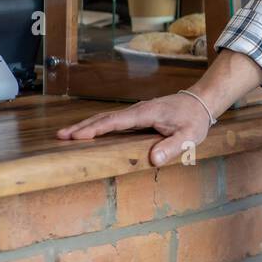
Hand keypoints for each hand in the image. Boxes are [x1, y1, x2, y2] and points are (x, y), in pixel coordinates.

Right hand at [56, 92, 213, 166]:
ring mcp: (136, 112)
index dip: (96, 128)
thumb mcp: (190, 136)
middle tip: (60, 136)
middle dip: (82, 127)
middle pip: (105, 118)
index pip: (117, 121)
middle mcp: (137, 110)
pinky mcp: (137, 115)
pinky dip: (96, 125)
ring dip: (85, 125)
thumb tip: (153, 159)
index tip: (77, 136)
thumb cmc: (195, 119)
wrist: (201, 102)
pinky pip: (112, 120)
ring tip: (65, 135)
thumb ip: (173, 147)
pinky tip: (86, 133)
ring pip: (106, 118)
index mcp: (147, 113)